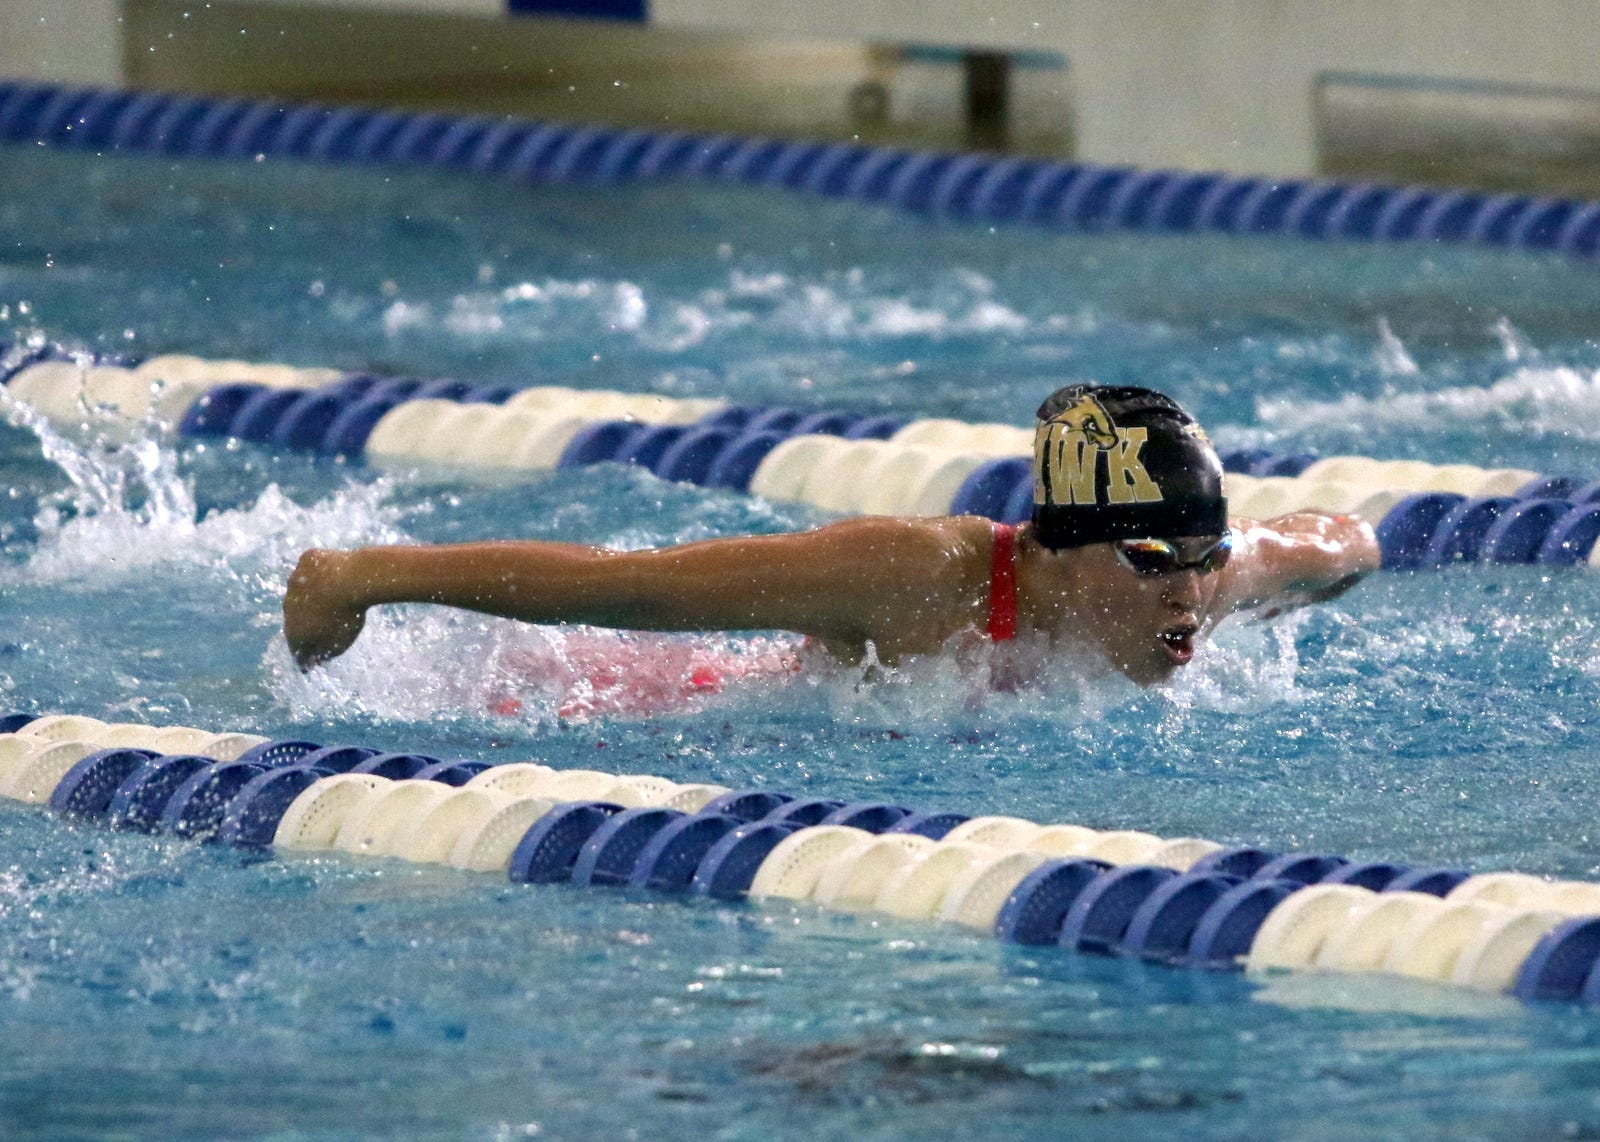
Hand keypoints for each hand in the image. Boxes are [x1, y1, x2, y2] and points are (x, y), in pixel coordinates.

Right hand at [283, 549, 365, 669]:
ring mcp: (295, 580)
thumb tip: (310, 663)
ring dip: (313, 594)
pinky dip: (322, 572)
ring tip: (334, 596)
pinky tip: (336, 574)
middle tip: (327, 620)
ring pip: (302, 589)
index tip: (316, 656)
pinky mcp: (307, 559)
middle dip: (309, 621)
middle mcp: (287, 605)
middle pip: (296, 616)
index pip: (296, 646)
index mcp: (293, 630)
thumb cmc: (347, 616)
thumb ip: (322, 655)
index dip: (307, 652)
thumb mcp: (338, 645)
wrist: (352, 580)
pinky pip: (313, 567)